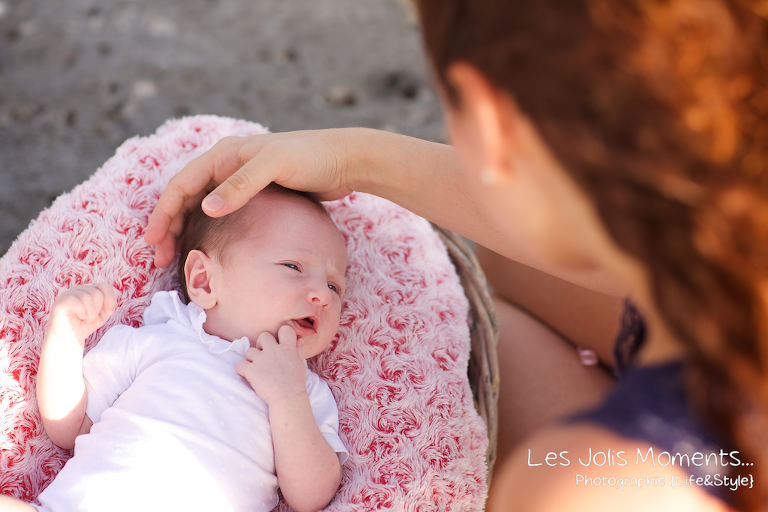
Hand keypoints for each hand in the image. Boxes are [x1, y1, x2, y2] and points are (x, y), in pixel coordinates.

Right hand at [49, 283, 116, 342]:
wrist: (69, 341)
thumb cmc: (86, 325)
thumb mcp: (104, 313)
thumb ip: (110, 302)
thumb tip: (110, 293)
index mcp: (87, 289)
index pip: (104, 286)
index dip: (109, 300)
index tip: (101, 313)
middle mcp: (77, 289)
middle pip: (97, 293)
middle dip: (97, 310)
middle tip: (88, 318)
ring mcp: (67, 294)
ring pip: (88, 297)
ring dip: (90, 314)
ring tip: (83, 319)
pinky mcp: (60, 302)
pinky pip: (79, 303)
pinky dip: (82, 313)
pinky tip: (77, 318)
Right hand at [145, 128, 359, 267]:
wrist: (344, 160)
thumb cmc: (311, 158)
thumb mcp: (275, 166)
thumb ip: (242, 185)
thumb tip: (205, 208)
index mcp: (224, 154)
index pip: (182, 185)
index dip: (163, 213)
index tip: (152, 241)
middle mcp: (226, 164)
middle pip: (185, 197)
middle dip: (168, 227)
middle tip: (159, 259)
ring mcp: (239, 179)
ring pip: (199, 206)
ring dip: (184, 230)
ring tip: (175, 257)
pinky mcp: (254, 193)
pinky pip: (219, 212)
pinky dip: (205, 229)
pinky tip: (205, 247)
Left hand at [236, 324, 307, 405]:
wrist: (288, 399)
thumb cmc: (296, 383)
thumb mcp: (300, 364)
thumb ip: (297, 350)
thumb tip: (299, 339)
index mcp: (288, 348)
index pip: (284, 329)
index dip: (280, 335)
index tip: (278, 344)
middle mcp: (274, 350)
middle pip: (263, 336)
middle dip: (262, 345)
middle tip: (264, 357)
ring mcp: (261, 360)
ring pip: (249, 351)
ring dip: (251, 360)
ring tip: (257, 370)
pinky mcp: (251, 370)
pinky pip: (240, 364)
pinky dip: (242, 370)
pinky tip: (247, 376)